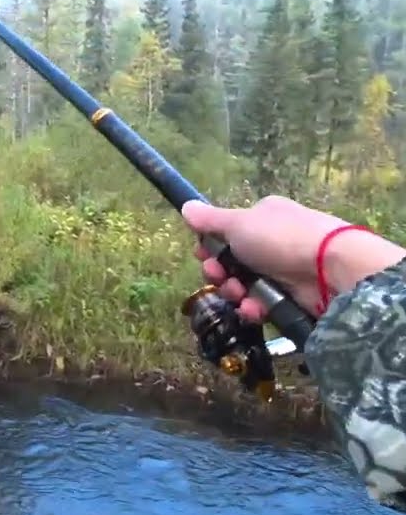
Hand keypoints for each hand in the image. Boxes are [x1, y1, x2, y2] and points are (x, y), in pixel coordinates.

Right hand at [180, 196, 354, 321]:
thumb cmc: (280, 238)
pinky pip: (261, 303)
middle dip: (219, 272)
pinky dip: (253, 307)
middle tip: (218, 275)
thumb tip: (186, 206)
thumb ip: (209, 220)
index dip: (210, 246)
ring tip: (239, 293)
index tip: (201, 255)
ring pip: (242, 285)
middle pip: (231, 262)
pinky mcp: (290, 295)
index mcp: (262, 217)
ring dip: (234, 291)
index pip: (227, 232)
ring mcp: (282, 270)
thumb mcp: (238, 223)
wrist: (329, 269)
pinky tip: (254, 307)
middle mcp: (272, 242)